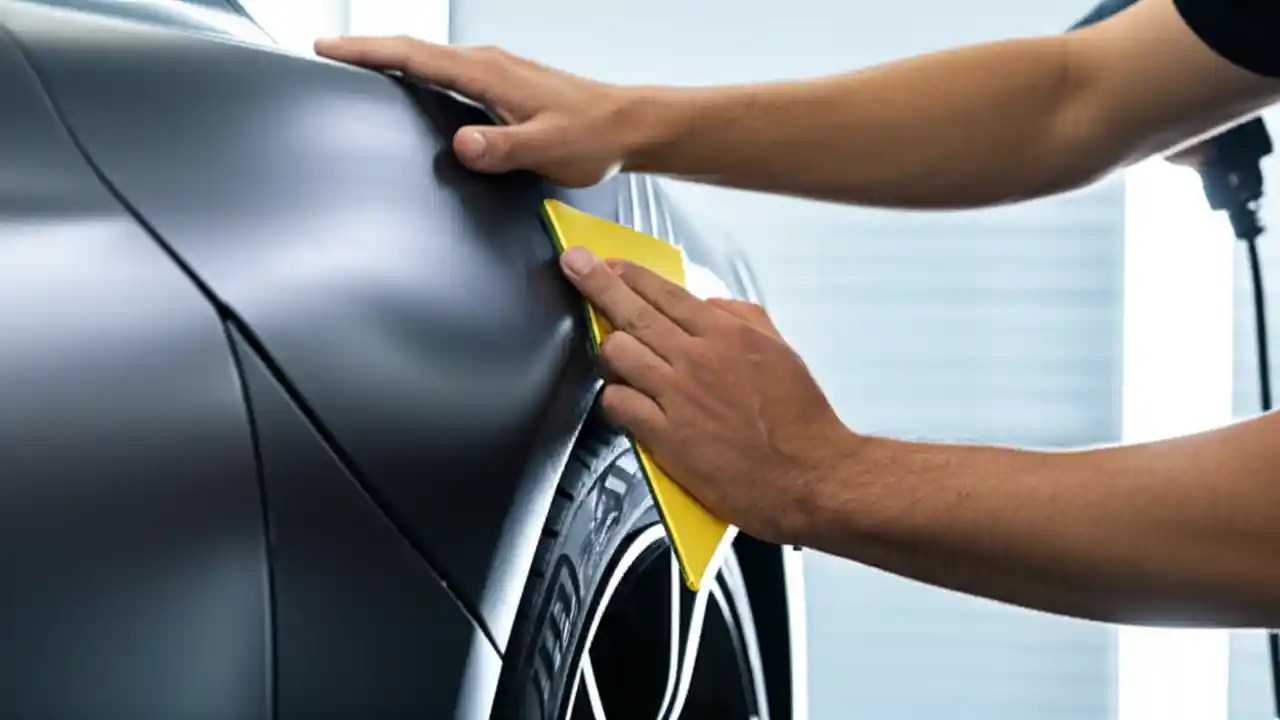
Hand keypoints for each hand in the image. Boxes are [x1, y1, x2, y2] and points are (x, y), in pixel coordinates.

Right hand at [315, 36, 635, 185]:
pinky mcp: (502, 84)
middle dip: (367, 50)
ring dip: (390, 59)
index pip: (415, 57)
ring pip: (429, 59)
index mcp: (489, 74)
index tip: (328, 49)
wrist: (627, 126)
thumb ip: (504, 148)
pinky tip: (410, 86)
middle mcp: (488, 64)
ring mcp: (495, 71)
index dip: (368, 52)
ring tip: (355, 67)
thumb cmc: (592, 137)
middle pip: (414, 50)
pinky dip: (418, 72)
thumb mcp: (548, 148)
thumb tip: (463, 144)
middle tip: (326, 53)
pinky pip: (447, 72)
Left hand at [558, 246, 857, 543]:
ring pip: (616, 353)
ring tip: (610, 352)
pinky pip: (618, 404)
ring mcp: (677, 396)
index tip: (606, 263)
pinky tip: (622, 398)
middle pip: (631, 311)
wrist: (809, 475)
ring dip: (607, 349)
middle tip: (574, 265)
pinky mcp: (665, 436)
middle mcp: (696, 358)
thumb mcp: (779, 350)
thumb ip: (741, 318)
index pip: (663, 291)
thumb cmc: (798, 419)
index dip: (628, 273)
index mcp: (725, 333)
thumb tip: (706, 303)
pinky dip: (614, 397)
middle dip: (595, 283)